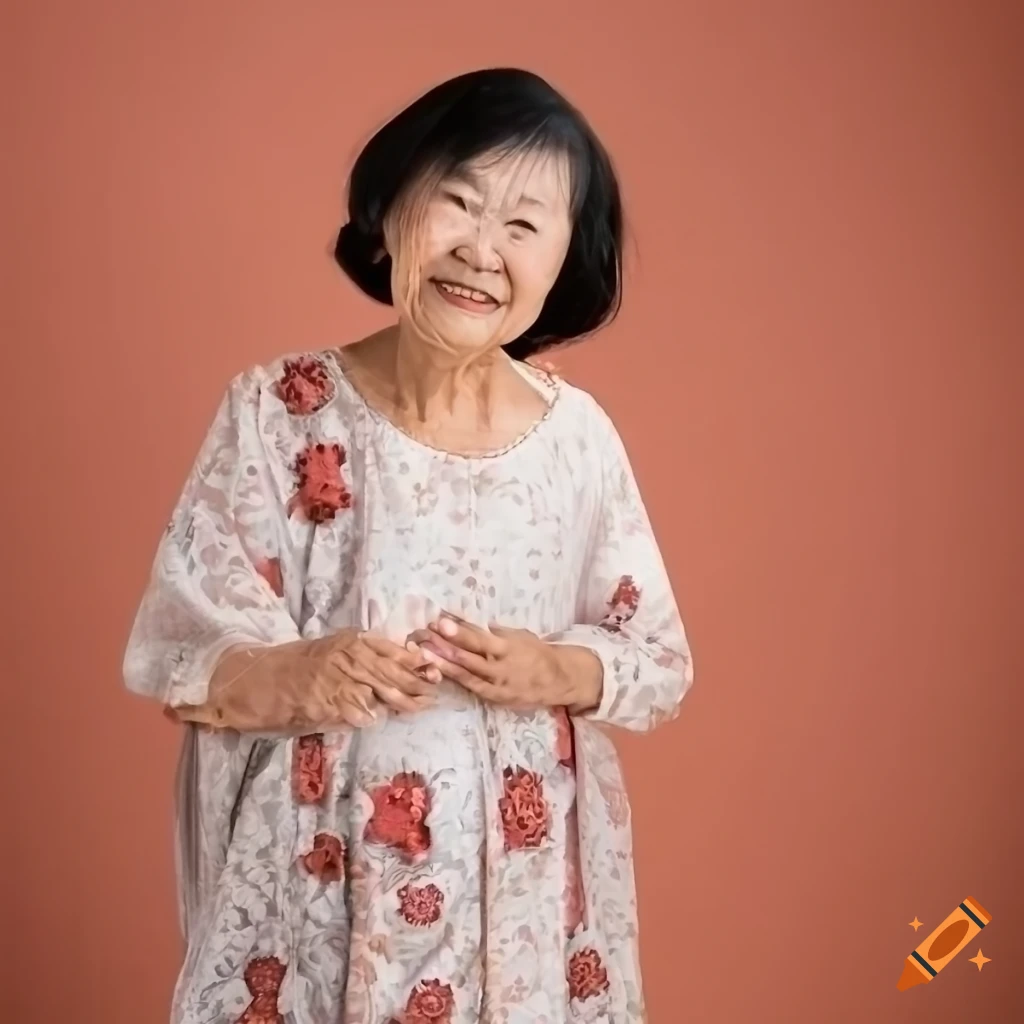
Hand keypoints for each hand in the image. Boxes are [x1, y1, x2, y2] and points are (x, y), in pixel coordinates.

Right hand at [304, 628, 442, 718]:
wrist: (264, 681)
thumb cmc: (300, 664)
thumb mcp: (334, 648)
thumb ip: (364, 655)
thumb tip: (400, 664)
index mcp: (353, 641)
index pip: (394, 651)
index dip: (416, 662)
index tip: (434, 669)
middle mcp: (351, 658)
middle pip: (394, 674)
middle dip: (418, 686)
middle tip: (433, 695)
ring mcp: (344, 682)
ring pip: (384, 694)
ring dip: (403, 704)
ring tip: (419, 707)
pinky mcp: (335, 705)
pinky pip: (363, 713)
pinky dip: (372, 717)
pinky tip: (377, 718)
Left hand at [407, 613, 601, 711]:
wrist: (557, 679)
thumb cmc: (535, 652)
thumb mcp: (518, 636)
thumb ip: (495, 632)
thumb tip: (469, 622)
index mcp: (507, 648)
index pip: (479, 639)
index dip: (459, 632)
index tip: (441, 622)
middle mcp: (500, 667)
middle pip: (468, 657)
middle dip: (444, 646)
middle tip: (423, 637)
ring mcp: (497, 685)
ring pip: (466, 674)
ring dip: (444, 664)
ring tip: (425, 654)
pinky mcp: (495, 697)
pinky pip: (472, 688)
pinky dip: (456, 680)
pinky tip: (440, 673)